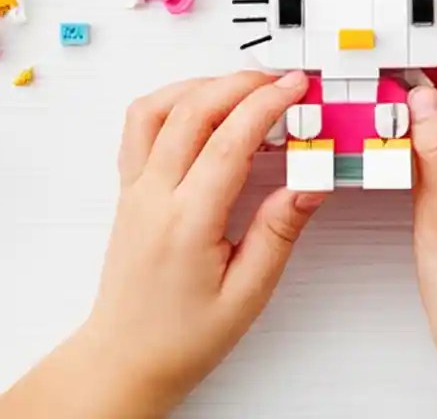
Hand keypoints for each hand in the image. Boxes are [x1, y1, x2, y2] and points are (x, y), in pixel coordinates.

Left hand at [0, 71, 323, 418]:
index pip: (228, 142)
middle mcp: (152, 197)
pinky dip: (171, 102)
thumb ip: (278, 232)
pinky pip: (139, 126)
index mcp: (185, 224)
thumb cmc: (181, 337)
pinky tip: (202, 109)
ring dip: (200, 86)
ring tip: (242, 89)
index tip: (295, 88)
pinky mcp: (127, 189)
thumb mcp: (246, 294)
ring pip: (154, 108)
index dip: (266, 105)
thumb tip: (310, 183)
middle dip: (239, 83)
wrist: (126, 356)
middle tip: (280, 81)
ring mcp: (133, 189)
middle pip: (190, 111)